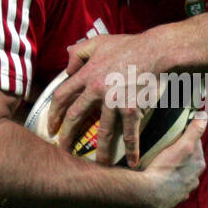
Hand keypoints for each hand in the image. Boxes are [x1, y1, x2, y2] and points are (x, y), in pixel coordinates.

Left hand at [48, 32, 167, 167]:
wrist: (156, 50)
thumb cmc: (129, 45)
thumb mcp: (99, 42)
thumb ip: (80, 51)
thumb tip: (67, 64)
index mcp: (87, 74)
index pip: (62, 96)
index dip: (54, 113)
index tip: (51, 126)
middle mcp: (97, 90)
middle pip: (76, 117)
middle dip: (67, 135)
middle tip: (62, 150)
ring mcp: (115, 101)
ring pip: (103, 131)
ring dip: (101, 150)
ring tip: (98, 165)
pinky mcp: (133, 109)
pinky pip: (130, 133)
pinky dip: (132, 149)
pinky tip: (132, 163)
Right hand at [134, 116, 206, 207]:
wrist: (148, 196)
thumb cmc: (166, 169)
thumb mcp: (183, 146)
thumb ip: (194, 131)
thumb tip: (204, 116)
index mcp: (199, 166)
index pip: (195, 146)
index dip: (185, 137)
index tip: (175, 133)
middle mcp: (193, 180)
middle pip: (187, 161)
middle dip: (179, 154)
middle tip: (165, 146)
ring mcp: (182, 191)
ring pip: (178, 175)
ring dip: (172, 169)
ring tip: (159, 162)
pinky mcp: (169, 200)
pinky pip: (168, 187)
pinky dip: (164, 182)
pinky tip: (155, 178)